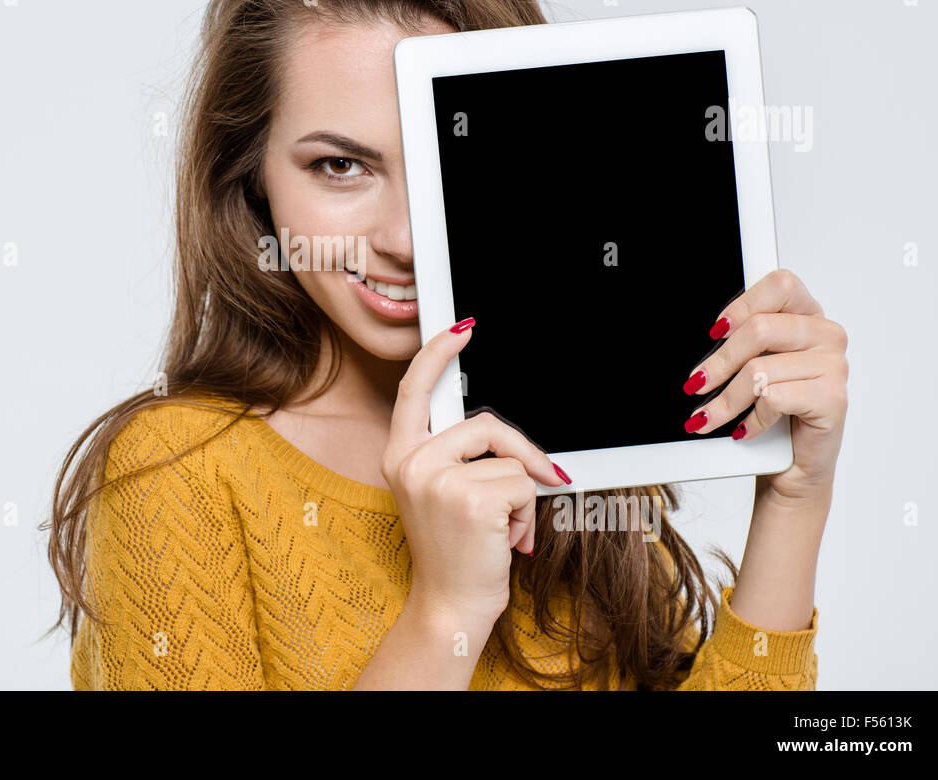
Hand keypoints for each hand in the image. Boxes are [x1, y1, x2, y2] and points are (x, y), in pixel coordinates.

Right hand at [383, 318, 568, 624]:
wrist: (449, 608)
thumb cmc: (454, 554)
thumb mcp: (442, 495)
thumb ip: (458, 457)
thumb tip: (505, 435)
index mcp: (399, 457)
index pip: (413, 391)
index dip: (437, 355)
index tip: (461, 330)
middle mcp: (411, 462)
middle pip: (484, 423)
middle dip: (519, 453)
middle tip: (537, 481)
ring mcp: (437, 479)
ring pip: (510, 458)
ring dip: (521, 495)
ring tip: (501, 528)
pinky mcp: (470, 497)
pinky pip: (523, 483)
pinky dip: (527, 513)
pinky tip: (507, 540)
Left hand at [681, 268, 848, 502]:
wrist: (792, 463)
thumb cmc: (773, 410)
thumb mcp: (756, 364)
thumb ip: (744, 338)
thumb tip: (711, 332)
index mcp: (808, 315)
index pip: (780, 285)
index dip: (741, 305)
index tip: (714, 331)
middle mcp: (827, 335)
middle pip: (760, 329)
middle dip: (719, 362)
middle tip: (695, 385)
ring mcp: (834, 366)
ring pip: (760, 369)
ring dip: (725, 400)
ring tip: (706, 417)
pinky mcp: (833, 398)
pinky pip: (773, 398)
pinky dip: (750, 418)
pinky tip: (744, 430)